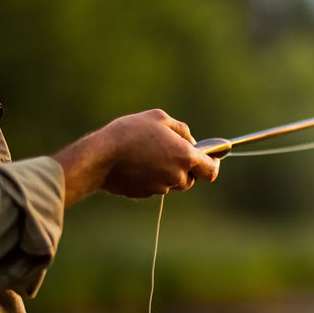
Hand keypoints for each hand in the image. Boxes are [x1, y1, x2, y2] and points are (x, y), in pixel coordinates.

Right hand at [101, 109, 218, 197]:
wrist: (100, 156)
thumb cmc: (130, 133)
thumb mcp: (159, 118)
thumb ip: (181, 130)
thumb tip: (191, 142)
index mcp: (185, 158)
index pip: (211, 171)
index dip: (213, 165)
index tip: (211, 159)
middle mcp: (176, 176)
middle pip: (190, 178)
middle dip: (184, 167)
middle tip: (169, 150)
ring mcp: (159, 188)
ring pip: (171, 182)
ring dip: (165, 171)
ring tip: (147, 153)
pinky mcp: (144, 194)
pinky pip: (153, 186)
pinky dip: (149, 177)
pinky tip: (135, 163)